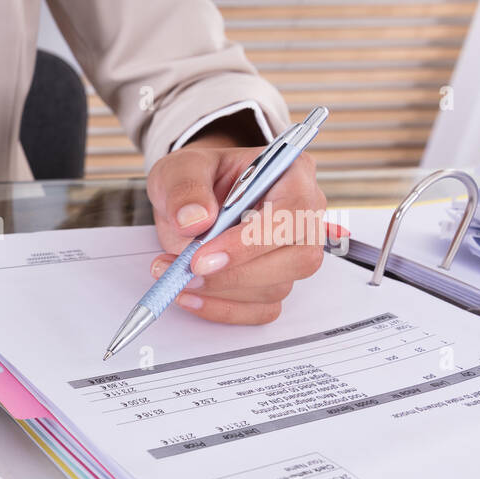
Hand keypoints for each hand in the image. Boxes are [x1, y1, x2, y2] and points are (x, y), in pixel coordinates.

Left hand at [145, 133, 326, 324]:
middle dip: (237, 273)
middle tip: (187, 272)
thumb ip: (185, 188)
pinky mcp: (275, 283)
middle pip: (298, 258)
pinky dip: (224, 309)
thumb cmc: (196, 179)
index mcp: (292, 175)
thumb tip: (194, 220)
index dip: (249, 241)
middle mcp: (302, 217)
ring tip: (176, 275)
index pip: (291, 213)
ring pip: (277, 288)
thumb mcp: (180, 168)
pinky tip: (191, 296)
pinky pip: (261, 310)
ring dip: (221, 291)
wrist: (190, 204)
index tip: (202, 257)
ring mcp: (293, 254)